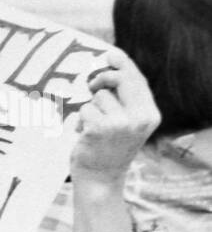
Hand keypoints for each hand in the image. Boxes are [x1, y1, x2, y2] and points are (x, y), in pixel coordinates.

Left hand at [70, 49, 159, 185]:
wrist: (101, 178)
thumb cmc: (110, 147)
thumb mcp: (127, 123)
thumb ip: (124, 99)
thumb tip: (110, 67)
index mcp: (150, 114)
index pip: (137, 80)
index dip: (123, 64)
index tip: (110, 53)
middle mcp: (139, 118)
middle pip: (119, 79)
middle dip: (103, 78)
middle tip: (92, 85)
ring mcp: (119, 123)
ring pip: (98, 96)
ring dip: (91, 108)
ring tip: (93, 127)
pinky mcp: (99, 128)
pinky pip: (84, 109)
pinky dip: (80, 120)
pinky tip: (84, 135)